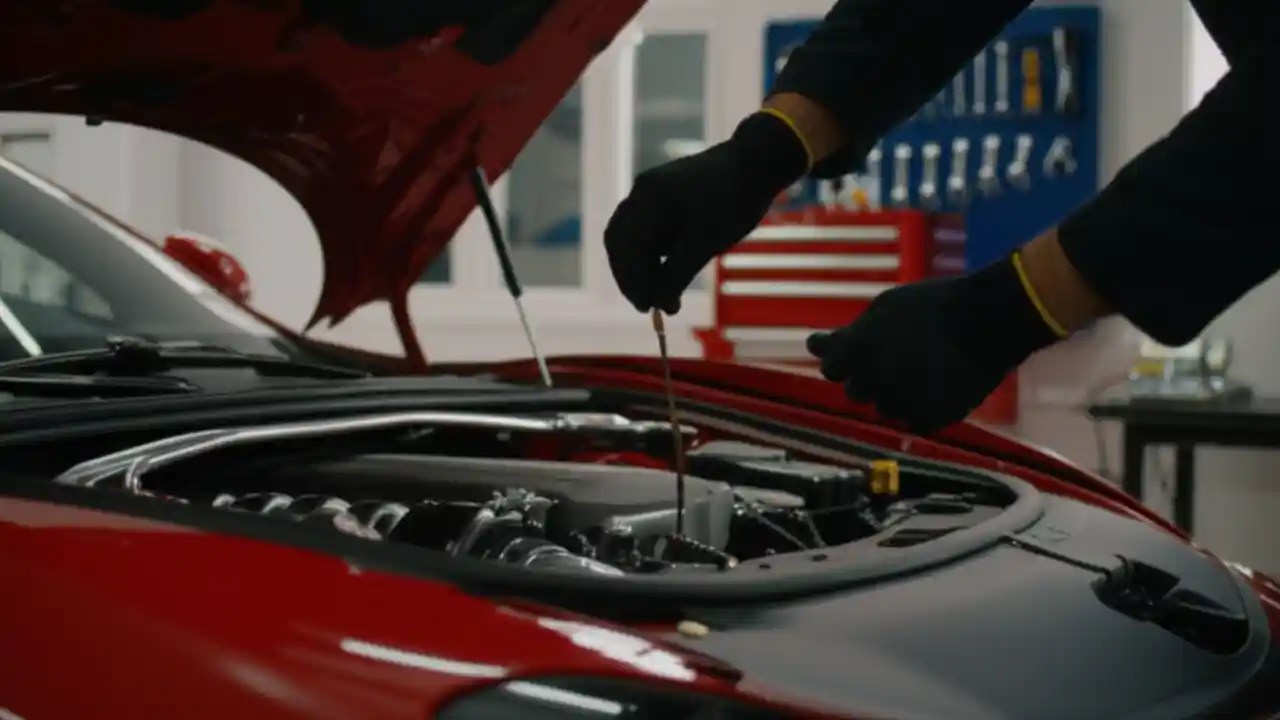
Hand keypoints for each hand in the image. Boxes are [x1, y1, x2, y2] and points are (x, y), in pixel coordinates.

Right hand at [606, 112, 807, 313]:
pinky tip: (671, 271)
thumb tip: (660, 306)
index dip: (632, 282)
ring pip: (632, 237)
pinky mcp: (662, 195)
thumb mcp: (706, 244)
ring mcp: (650, 191)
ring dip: (644, 266)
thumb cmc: (734, 201)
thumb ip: (678, 275)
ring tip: (667, 294)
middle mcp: (642, 192)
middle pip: (620, 242)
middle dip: (632, 276)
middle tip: (650, 304)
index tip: (647, 308)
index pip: (626, 248)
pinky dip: (654, 253)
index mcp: (649, 199)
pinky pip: (647, 229)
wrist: (757, 162)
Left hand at [806, 257, 1060, 432]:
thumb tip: (817, 346)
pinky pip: (914, 421)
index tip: (856, 351)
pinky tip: (935, 385)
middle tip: (894, 358)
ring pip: (885, 408)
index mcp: (855, 352)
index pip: (830, 368)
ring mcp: (900, 404)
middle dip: (868, 377)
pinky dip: (920, 408)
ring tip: (922, 368)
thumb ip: (850, 332)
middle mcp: (871, 382)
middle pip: (856, 392)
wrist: (986, 322)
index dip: (843, 360)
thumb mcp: (884, 306)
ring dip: (895, 393)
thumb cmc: (931, 305)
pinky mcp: (929, 419)